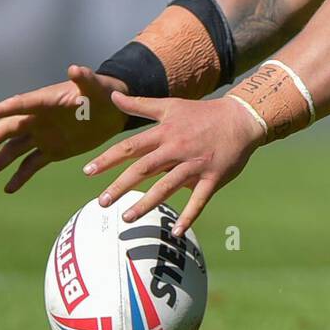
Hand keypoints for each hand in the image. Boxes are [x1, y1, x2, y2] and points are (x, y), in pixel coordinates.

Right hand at [0, 64, 130, 191]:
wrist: (114, 111)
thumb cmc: (103, 93)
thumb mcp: (96, 87)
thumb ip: (85, 79)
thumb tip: (75, 68)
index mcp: (45, 101)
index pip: (20, 104)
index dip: (3, 109)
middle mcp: (38, 119)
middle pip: (9, 129)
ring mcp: (43, 136)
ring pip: (15, 150)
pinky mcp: (52, 151)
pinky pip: (31, 165)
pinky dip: (20, 176)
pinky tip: (8, 189)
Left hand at [82, 91, 266, 236]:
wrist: (241, 118)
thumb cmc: (203, 113)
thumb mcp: (171, 106)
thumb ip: (140, 105)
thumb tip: (112, 96)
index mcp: (165, 133)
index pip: (131, 147)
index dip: (108, 159)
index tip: (87, 172)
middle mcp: (178, 149)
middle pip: (144, 168)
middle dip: (121, 186)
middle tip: (102, 203)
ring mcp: (196, 164)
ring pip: (167, 186)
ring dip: (147, 203)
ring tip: (127, 218)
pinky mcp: (213, 177)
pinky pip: (200, 200)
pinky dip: (189, 216)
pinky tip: (176, 232)